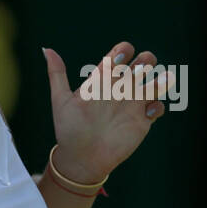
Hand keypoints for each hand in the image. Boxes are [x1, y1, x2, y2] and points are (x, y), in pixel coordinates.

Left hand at [42, 42, 170, 180]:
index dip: (122, 50)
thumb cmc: (69, 129)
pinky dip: (157, 106)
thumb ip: (57, 75)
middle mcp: (119, 88)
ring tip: (156, 83)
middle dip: (145, 60)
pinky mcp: (142, 121)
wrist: (81, 158)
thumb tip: (47, 49)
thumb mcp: (61, 101)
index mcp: (102, 80)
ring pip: (155, 83)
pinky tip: (147, 113)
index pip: (117, 56)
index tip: (119, 57)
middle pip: (142, 63)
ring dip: (160, 79)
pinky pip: (158, 107)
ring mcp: (132, 104)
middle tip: (139, 68)